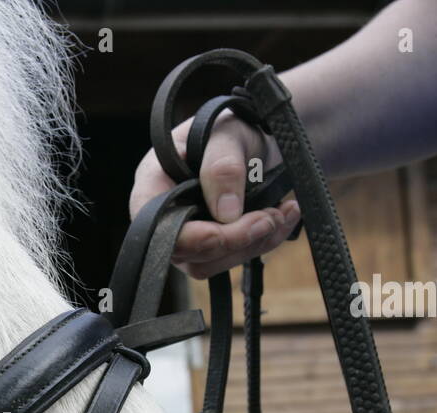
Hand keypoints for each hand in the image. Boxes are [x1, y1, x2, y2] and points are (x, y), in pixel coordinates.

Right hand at [129, 112, 300, 279]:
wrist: (255, 135)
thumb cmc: (231, 127)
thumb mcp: (227, 134)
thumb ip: (223, 167)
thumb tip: (226, 214)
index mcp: (153, 182)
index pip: (156, 225)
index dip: (188, 236)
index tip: (225, 229)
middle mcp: (163, 215)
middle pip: (186, 251)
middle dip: (233, 240)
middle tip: (270, 217)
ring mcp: (186, 234)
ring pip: (211, 262)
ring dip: (253, 243)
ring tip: (283, 213)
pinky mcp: (210, 246)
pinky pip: (232, 259)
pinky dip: (263, 243)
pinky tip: (283, 219)